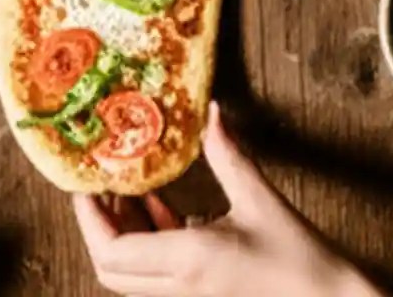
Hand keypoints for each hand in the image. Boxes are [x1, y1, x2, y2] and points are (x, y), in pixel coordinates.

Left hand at [73, 104, 382, 296]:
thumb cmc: (304, 262)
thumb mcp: (261, 201)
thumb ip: (228, 156)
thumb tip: (212, 113)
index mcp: (189, 261)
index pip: (112, 251)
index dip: (90, 219)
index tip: (88, 186)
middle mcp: (180, 290)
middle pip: (111, 270)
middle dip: (100, 228)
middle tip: (103, 191)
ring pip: (132, 280)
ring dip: (126, 239)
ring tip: (136, 196)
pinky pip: (158, 283)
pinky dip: (152, 251)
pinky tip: (167, 216)